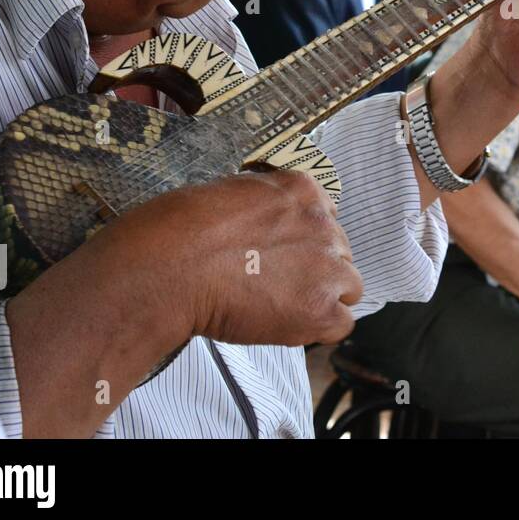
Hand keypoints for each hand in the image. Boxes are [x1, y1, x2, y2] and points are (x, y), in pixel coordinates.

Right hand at [130, 171, 362, 347]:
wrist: (171, 268)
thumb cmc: (183, 231)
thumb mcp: (233, 193)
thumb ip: (267, 208)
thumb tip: (271, 225)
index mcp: (303, 190)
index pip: (326, 218)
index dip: (305, 242)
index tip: (283, 255)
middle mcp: (323, 223)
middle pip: (339, 253)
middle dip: (314, 269)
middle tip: (275, 283)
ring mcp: (328, 266)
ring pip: (348, 287)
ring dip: (322, 298)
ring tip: (280, 306)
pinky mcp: (321, 307)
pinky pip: (341, 324)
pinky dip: (318, 329)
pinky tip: (286, 325)